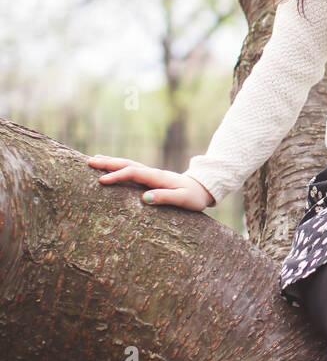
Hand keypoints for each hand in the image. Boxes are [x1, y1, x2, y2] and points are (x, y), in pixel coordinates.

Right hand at [86, 156, 215, 209]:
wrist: (202, 188)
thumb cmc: (194, 197)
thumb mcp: (183, 199)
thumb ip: (166, 198)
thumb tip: (145, 198)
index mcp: (158, 177)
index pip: (134, 173)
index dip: (118, 176)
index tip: (102, 181)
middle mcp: (152, 172)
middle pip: (127, 164)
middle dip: (108, 163)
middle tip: (89, 163)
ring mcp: (150, 174)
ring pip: (127, 164)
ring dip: (111, 162)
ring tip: (93, 160)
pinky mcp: (150, 177)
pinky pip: (130, 169)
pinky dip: (118, 166)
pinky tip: (109, 166)